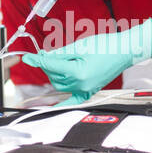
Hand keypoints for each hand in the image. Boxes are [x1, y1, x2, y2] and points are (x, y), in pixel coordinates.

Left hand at [22, 19, 151, 102]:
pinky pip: (72, 100)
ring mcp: (85, 89)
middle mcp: (81, 84)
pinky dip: (61, 103)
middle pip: (54, 77)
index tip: (27, 57)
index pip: (51, 65)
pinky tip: (51, 106)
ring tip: (57, 62)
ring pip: (60, 86)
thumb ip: (59, 54)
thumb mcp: (79, 46)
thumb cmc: (106, 46)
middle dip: (47, 65)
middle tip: (45, 54)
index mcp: (78, 72)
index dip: (37, 59)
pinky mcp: (89, 91)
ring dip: (54, 75)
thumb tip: (43, 57)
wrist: (124, 51)